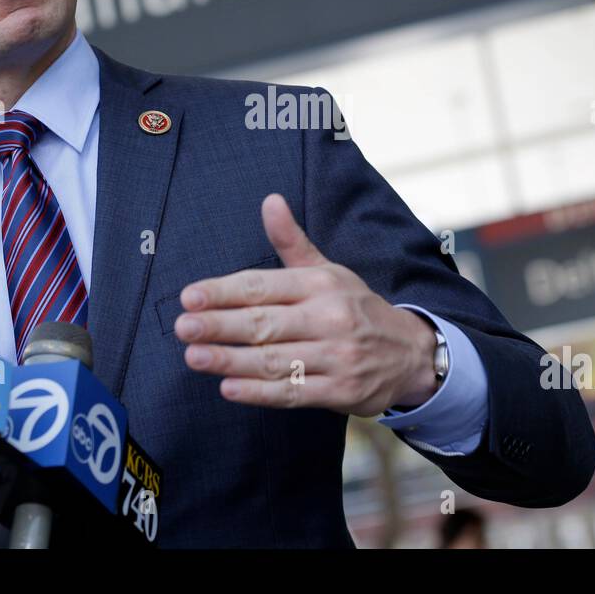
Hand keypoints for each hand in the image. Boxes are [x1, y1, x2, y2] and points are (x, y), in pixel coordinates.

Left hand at [174, 193, 439, 416]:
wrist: (411, 354)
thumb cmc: (356, 308)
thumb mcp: (328, 270)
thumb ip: (291, 242)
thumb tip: (270, 201)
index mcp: (321, 284)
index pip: (264, 285)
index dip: (224, 291)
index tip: (189, 297)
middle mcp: (330, 318)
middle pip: (265, 323)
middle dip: (221, 325)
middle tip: (183, 327)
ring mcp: (337, 356)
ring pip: (275, 360)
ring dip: (231, 360)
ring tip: (195, 356)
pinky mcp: (340, 391)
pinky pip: (293, 392)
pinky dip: (260, 392)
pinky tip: (229, 388)